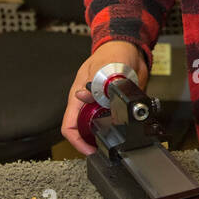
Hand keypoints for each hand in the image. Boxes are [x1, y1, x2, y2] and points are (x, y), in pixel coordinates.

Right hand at [60, 40, 148, 155]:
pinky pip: (118, 122)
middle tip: (107, 147)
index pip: (69, 126)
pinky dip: (123, 125)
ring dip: (110, 133)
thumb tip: (83, 96)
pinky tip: (129, 125)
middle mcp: (89, 104)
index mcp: (79, 96)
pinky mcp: (117, 106)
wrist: (129, 49)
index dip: (76, 141)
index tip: (88, 150)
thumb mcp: (102, 68)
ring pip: (102, 128)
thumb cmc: (111, 54)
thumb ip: (96, 84)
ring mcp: (102, 106)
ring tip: (120, 136)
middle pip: (85, 131)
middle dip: (94, 141)